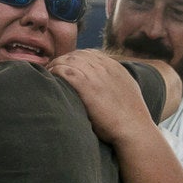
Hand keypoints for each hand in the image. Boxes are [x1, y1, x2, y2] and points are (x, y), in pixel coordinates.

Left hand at [47, 49, 164, 146]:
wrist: (134, 129)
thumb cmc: (130, 118)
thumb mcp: (128, 91)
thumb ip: (116, 83)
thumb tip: (107, 86)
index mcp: (115, 67)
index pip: (89, 53)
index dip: (75, 58)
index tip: (66, 66)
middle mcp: (105, 67)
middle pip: (77, 55)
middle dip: (63, 60)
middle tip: (52, 69)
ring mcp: (95, 75)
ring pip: (69, 60)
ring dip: (56, 65)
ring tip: (48, 73)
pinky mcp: (86, 86)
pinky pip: (65, 70)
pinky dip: (55, 72)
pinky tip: (51, 78)